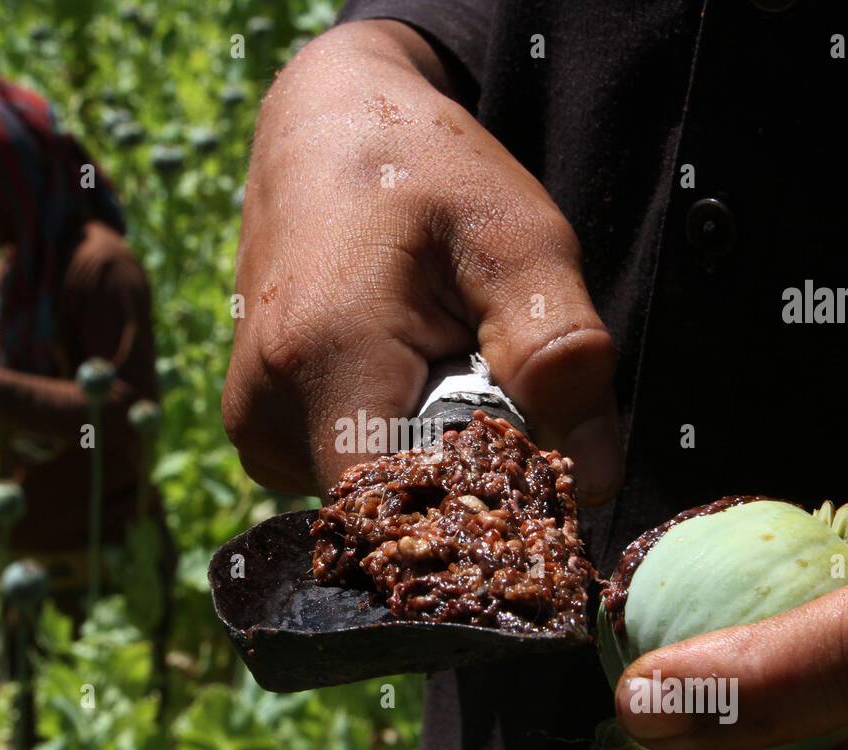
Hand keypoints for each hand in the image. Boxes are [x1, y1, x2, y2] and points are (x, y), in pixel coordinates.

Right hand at [222, 20, 621, 501]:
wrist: (328, 128)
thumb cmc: (426, 172)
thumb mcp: (516, 240)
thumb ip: (559, 350)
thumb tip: (595, 479)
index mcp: (324, 359)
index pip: (399, 512)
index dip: (476, 523)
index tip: (536, 497)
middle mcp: (266, 408)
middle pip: (387, 512)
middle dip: (462, 486)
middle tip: (507, 409)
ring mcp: (252, 423)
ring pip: (365, 500)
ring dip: (427, 464)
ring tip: (452, 375)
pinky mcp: (256, 426)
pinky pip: (339, 475)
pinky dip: (391, 449)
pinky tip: (412, 384)